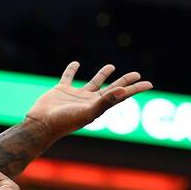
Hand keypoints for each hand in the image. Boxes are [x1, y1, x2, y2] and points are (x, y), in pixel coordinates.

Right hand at [26, 62, 152, 140]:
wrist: (41, 125)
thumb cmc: (64, 122)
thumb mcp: (88, 112)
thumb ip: (105, 102)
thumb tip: (123, 91)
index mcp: (98, 106)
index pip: (122, 95)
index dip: (136, 89)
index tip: (149, 84)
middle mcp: (89, 101)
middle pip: (111, 88)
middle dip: (124, 82)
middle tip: (137, 74)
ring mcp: (75, 95)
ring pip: (93, 82)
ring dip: (103, 75)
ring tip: (111, 66)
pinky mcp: (61, 90)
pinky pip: (68, 77)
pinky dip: (72, 70)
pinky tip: (76, 64)